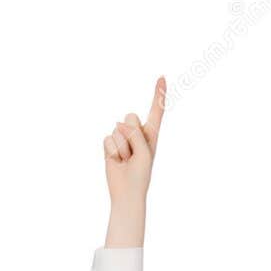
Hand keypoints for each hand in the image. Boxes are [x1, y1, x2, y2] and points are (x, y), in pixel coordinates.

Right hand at [103, 75, 165, 207]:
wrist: (126, 193)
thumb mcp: (145, 152)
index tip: (162, 77)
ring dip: (122, 148)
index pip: (155, 111)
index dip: (158, 94)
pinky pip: (108, 139)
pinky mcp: (110, 144)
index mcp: (151, 136)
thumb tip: (119, 123)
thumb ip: (136, 133)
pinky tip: (116, 161)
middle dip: (130, 134)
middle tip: (133, 154)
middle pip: (130, 117)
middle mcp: (137, 134)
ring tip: (126, 161)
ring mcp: (123, 138)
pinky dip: (112, 151)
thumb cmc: (140, 176)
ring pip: (118, 129)